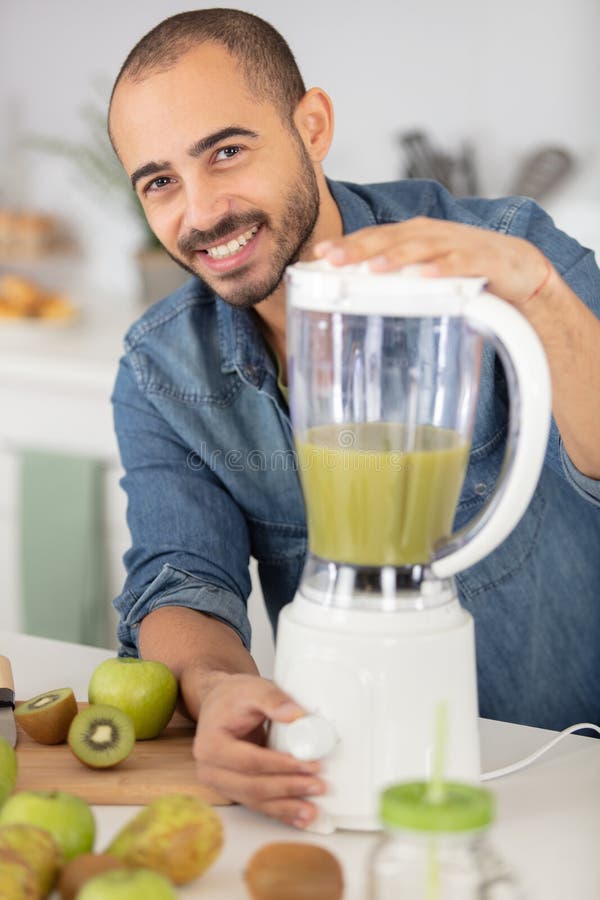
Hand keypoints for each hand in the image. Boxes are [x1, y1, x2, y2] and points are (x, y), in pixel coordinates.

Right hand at [192, 673, 325, 826]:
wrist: (220, 703)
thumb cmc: (234, 696)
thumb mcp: (253, 688)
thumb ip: (273, 699)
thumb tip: (296, 716)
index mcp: (210, 744)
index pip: (250, 761)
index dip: (281, 766)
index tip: (309, 765)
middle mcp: (210, 769)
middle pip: (252, 786)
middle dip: (288, 788)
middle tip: (317, 786)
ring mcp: (220, 782)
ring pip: (255, 800)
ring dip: (286, 807)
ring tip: (312, 811)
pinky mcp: (232, 789)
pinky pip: (257, 804)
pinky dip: (279, 812)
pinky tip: (299, 818)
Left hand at [314, 217, 553, 311]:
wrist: (518, 267)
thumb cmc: (464, 270)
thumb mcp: (423, 273)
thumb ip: (394, 281)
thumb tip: (354, 300)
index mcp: (412, 237)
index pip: (373, 238)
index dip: (346, 244)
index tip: (318, 255)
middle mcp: (430, 235)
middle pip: (389, 239)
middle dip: (359, 248)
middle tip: (333, 260)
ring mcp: (455, 244)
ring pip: (420, 247)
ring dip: (395, 257)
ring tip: (373, 268)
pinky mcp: (482, 259)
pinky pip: (460, 263)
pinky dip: (443, 269)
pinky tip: (427, 276)